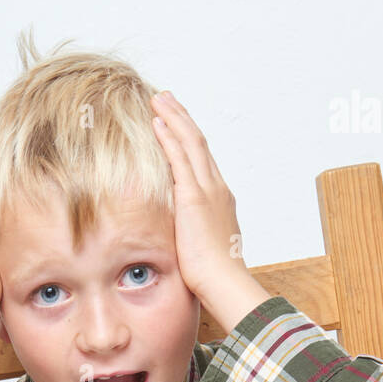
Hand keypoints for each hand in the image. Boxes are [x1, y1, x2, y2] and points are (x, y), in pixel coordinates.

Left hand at [150, 91, 268, 325]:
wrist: (224, 282)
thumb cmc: (215, 276)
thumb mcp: (204, 248)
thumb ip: (193, 234)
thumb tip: (182, 240)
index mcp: (220, 199)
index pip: (203, 160)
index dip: (189, 139)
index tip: (176, 123)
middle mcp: (217, 188)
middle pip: (198, 143)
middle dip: (182, 118)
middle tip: (167, 99)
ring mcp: (208, 190)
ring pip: (191, 143)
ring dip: (174, 118)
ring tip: (159, 99)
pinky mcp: (194, 197)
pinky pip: (180, 158)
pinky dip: (169, 137)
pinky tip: (157, 122)